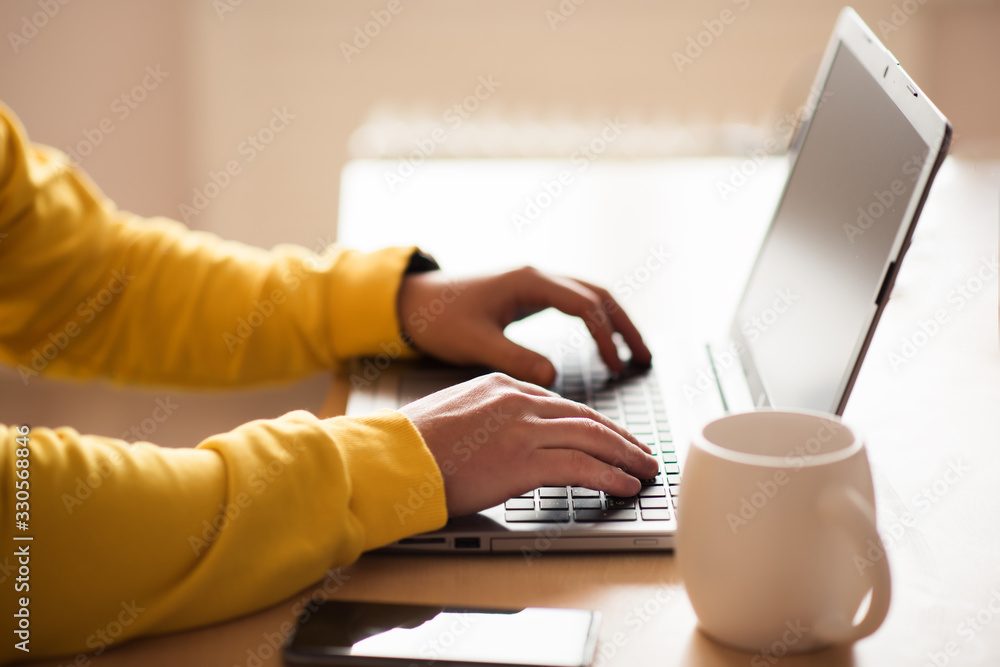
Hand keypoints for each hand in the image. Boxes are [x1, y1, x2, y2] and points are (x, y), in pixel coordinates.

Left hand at [397, 266, 651, 386]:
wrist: (412, 302)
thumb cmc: (438, 319)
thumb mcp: (474, 341)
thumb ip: (513, 357)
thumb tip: (552, 376)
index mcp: (528, 282)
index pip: (583, 305)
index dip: (605, 336)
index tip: (616, 366)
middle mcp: (537, 277)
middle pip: (598, 295)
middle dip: (624, 326)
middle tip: (644, 359)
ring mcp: (535, 284)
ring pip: (590, 297)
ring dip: (615, 323)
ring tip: (634, 355)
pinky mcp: (529, 294)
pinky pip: (575, 303)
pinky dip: (596, 322)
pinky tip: (603, 344)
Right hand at [399, 373, 659, 516]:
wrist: (391, 459)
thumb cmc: (412, 445)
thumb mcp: (454, 414)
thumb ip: (488, 417)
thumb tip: (504, 438)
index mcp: (500, 385)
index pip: (561, 404)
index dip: (594, 423)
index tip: (611, 437)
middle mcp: (517, 400)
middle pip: (586, 417)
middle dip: (620, 437)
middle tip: (642, 452)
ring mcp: (522, 429)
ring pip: (592, 438)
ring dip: (626, 456)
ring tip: (645, 470)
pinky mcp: (522, 461)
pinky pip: (581, 467)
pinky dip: (609, 476)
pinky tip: (626, 485)